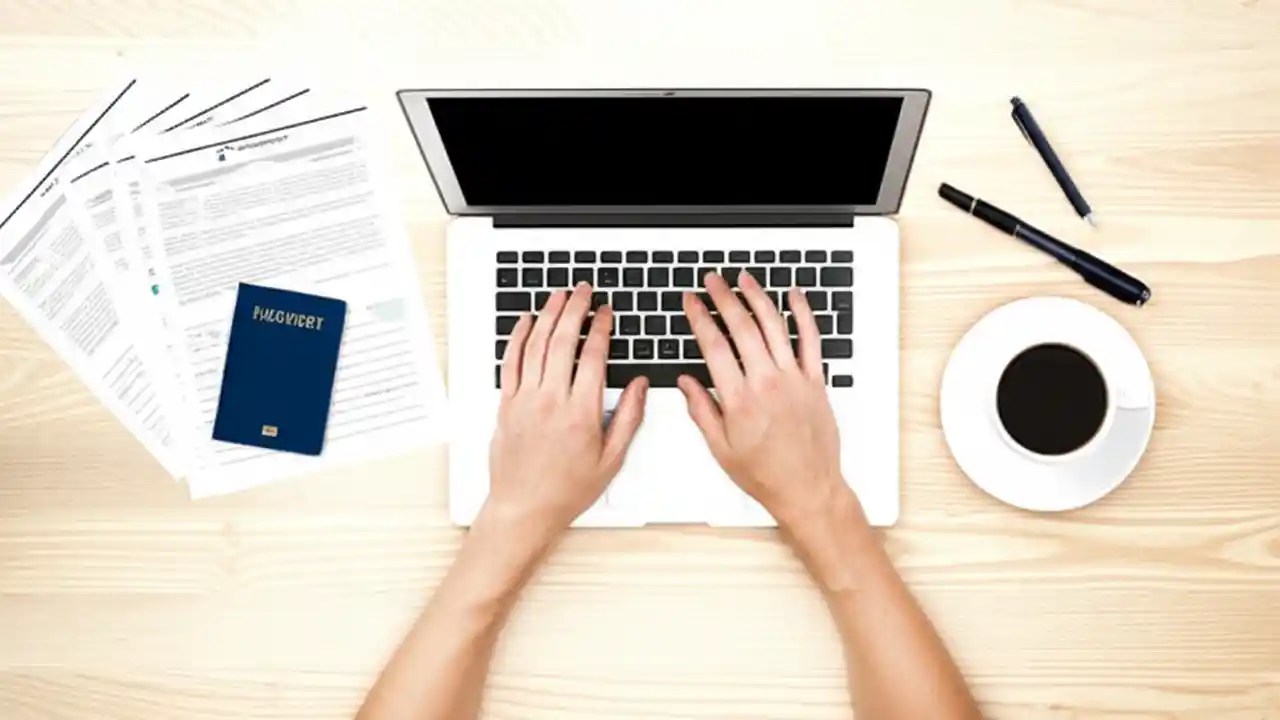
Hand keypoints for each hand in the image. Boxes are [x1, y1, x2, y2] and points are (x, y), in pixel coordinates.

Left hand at [485, 283, 648, 539]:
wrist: (523, 508)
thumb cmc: (567, 490)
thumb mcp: (611, 460)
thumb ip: (628, 418)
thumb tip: (639, 385)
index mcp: (581, 413)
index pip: (593, 356)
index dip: (601, 328)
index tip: (606, 313)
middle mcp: (550, 401)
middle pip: (563, 341)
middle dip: (575, 309)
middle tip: (583, 291)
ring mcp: (525, 400)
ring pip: (536, 345)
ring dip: (548, 315)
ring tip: (559, 296)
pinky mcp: (506, 404)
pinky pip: (511, 362)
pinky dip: (518, 337)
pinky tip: (526, 321)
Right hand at [678, 272, 854, 532]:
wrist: (808, 488)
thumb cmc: (766, 474)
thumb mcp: (721, 448)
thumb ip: (702, 410)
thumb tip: (686, 382)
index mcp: (739, 400)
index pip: (714, 346)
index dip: (700, 318)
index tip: (691, 302)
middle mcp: (767, 384)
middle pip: (742, 327)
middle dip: (724, 298)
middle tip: (712, 281)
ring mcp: (794, 379)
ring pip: (774, 326)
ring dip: (757, 297)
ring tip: (743, 279)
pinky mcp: (815, 381)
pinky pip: (811, 340)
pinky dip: (803, 314)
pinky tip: (794, 296)